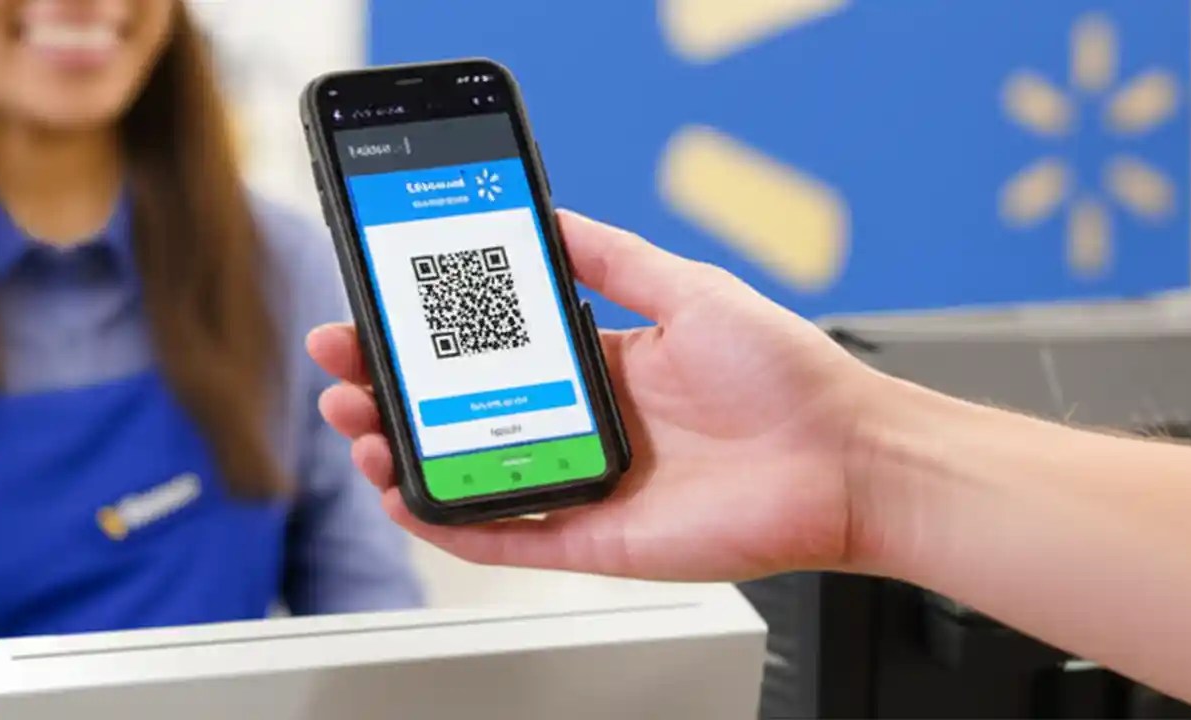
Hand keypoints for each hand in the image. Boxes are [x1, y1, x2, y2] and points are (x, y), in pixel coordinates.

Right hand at [307, 210, 878, 581]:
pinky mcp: (598, 538)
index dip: (427, 339)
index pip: (489, 354)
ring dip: (404, 453)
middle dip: (392, 392)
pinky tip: (405, 493)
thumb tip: (550, 215)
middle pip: (463, 414)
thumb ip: (613, 258)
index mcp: (600, 367)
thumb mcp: (688, 289)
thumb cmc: (787, 375)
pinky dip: (451, 520)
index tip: (376, 313)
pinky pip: (509, 535)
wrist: (848, 457)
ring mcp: (585, 483)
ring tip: (359, 425)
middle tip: (342, 368)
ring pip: (472, 474)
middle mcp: (584, 425)